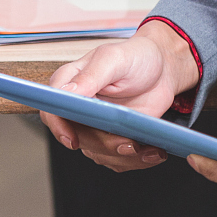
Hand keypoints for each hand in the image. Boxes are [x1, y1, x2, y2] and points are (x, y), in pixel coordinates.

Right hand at [40, 23, 202, 171]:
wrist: (163, 68)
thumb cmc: (136, 56)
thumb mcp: (114, 59)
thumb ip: (90, 76)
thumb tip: (66, 93)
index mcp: (70, 84)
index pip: (52, 111)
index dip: (59, 127)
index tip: (73, 140)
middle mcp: (79, 108)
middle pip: (79, 138)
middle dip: (105, 145)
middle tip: (130, 143)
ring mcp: (96, 125)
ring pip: (99, 154)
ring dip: (125, 157)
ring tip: (150, 149)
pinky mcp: (113, 138)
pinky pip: (117, 160)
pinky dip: (135, 160)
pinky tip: (152, 151)